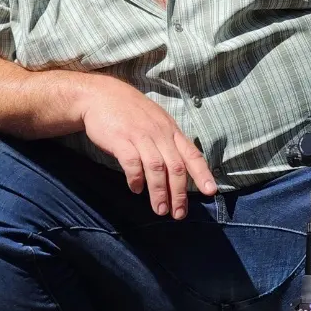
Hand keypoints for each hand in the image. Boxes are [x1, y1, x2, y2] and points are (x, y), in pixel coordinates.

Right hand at [76, 75, 216, 217]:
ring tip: (159, 210)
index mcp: (170, 130)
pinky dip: (136, 179)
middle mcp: (159, 134)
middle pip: (176, 167)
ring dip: (159, 192)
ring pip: (157, 168)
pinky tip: (136, 189)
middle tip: (178, 214)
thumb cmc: (129, 111)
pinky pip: (132, 163)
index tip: (210, 192)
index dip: (202, 174)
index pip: (192, 154)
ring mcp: (140, 136)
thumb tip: (178, 167)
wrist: (100, 96)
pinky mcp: (121, 140)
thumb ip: (167, 140)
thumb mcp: (156, 120)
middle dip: (179, 194)